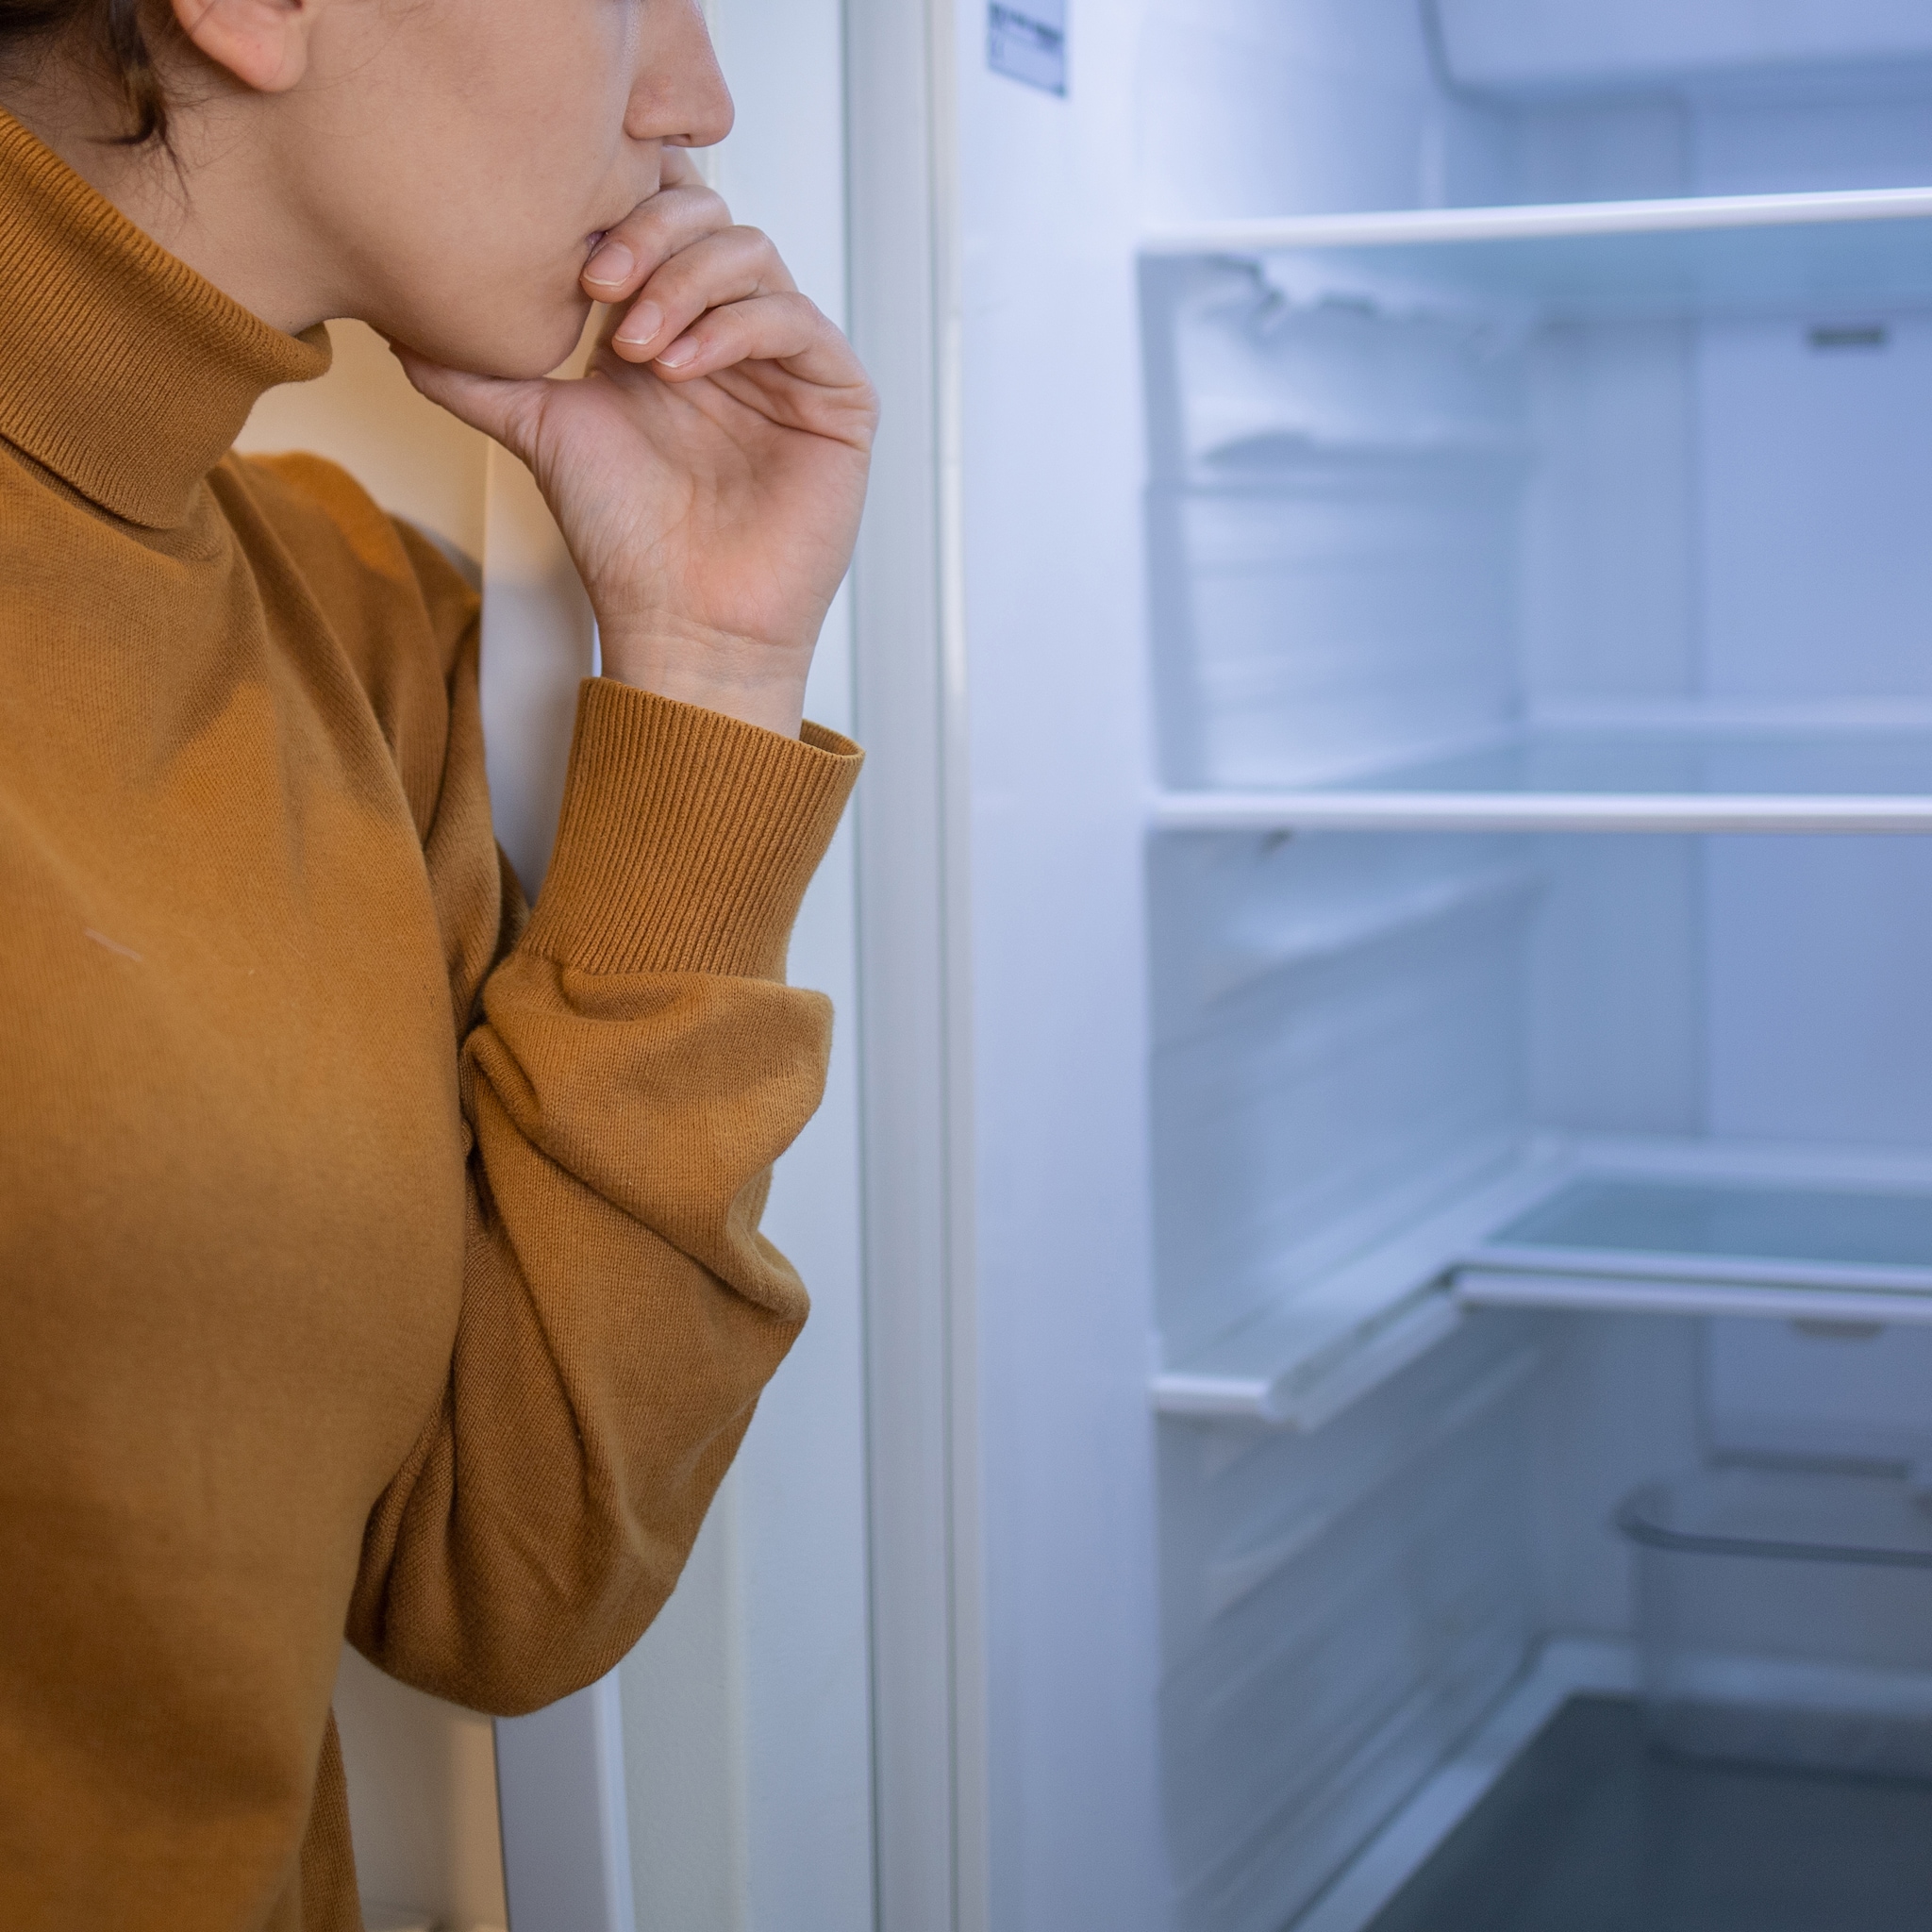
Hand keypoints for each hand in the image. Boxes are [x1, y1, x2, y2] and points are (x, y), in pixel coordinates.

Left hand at [394, 151, 876, 737]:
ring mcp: (788, 363)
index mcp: (669, 326)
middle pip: (709, 216)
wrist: (685, 626)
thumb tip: (398, 328)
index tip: (569, 264)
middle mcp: (731, 333)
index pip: (657, 219)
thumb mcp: (540, 433)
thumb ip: (477, 377)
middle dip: (649, 237)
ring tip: (638, 349)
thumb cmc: (624, 543)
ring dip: (686, 282)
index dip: (619, 212)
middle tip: (599, 288)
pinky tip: (683, 368)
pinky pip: (798, 320)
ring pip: (753, 255)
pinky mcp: (838, 398)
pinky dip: (736, 327)